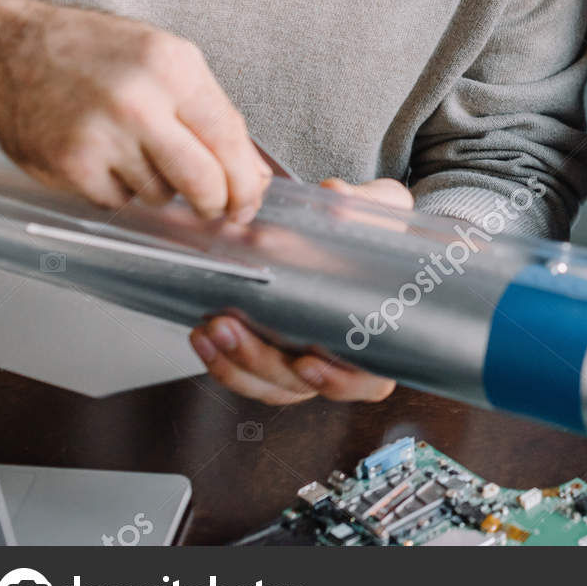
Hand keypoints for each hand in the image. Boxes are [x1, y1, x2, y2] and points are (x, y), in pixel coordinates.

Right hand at [0, 0, 268, 220]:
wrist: (11, 49)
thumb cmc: (95, 53)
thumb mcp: (167, 61)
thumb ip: (213, 114)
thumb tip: (251, 173)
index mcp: (173, 68)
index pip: (230, 140)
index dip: (246, 182)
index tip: (249, 201)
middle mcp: (139, 102)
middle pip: (203, 182)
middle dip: (215, 203)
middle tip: (212, 206)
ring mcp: (102, 136)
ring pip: (160, 195)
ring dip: (157, 187)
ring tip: (132, 150)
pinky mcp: (69, 165)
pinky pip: (118, 202)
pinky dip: (118, 190)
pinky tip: (103, 158)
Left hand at [189, 178, 409, 403]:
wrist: (358, 233)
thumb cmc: (379, 231)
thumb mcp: (381, 209)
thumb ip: (363, 206)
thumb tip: (335, 201)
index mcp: (383, 338)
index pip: (366, 380)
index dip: (337, 379)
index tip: (308, 362)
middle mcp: (343, 361)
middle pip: (301, 384)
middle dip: (260, 360)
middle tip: (230, 327)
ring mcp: (306, 364)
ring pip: (268, 384)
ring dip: (234, 363)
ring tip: (210, 328)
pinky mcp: (275, 354)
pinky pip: (247, 375)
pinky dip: (221, 360)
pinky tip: (202, 332)